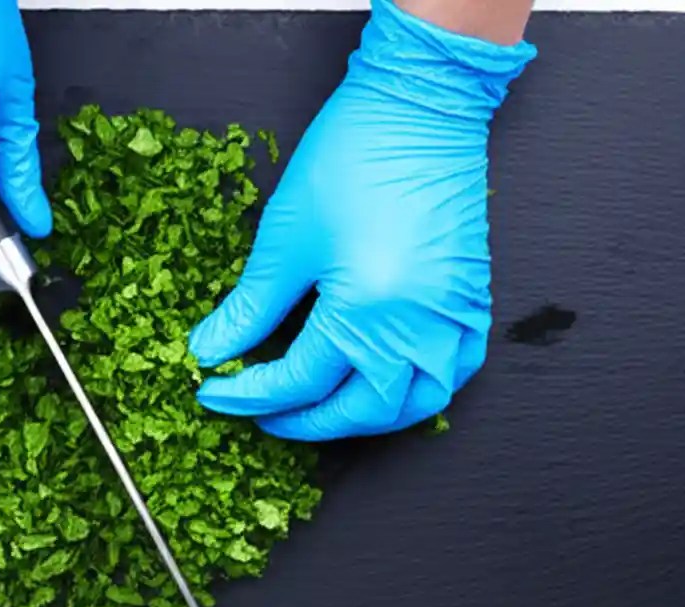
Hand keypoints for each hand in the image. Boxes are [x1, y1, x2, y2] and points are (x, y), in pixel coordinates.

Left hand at [188, 0, 536, 441]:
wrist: (419, 107)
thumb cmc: (353, 159)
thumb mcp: (285, 240)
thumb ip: (248, 309)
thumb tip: (212, 351)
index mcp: (369, 313)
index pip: (300, 382)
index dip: (250, 395)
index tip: (214, 393)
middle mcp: (421, 328)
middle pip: (362, 409)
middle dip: (307, 421)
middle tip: (263, 413)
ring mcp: (455, 317)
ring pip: (417, 403)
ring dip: (367, 416)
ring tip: (322, 410)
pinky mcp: (472, 298)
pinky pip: (456, 370)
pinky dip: (420, 391)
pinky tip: (389, 383)